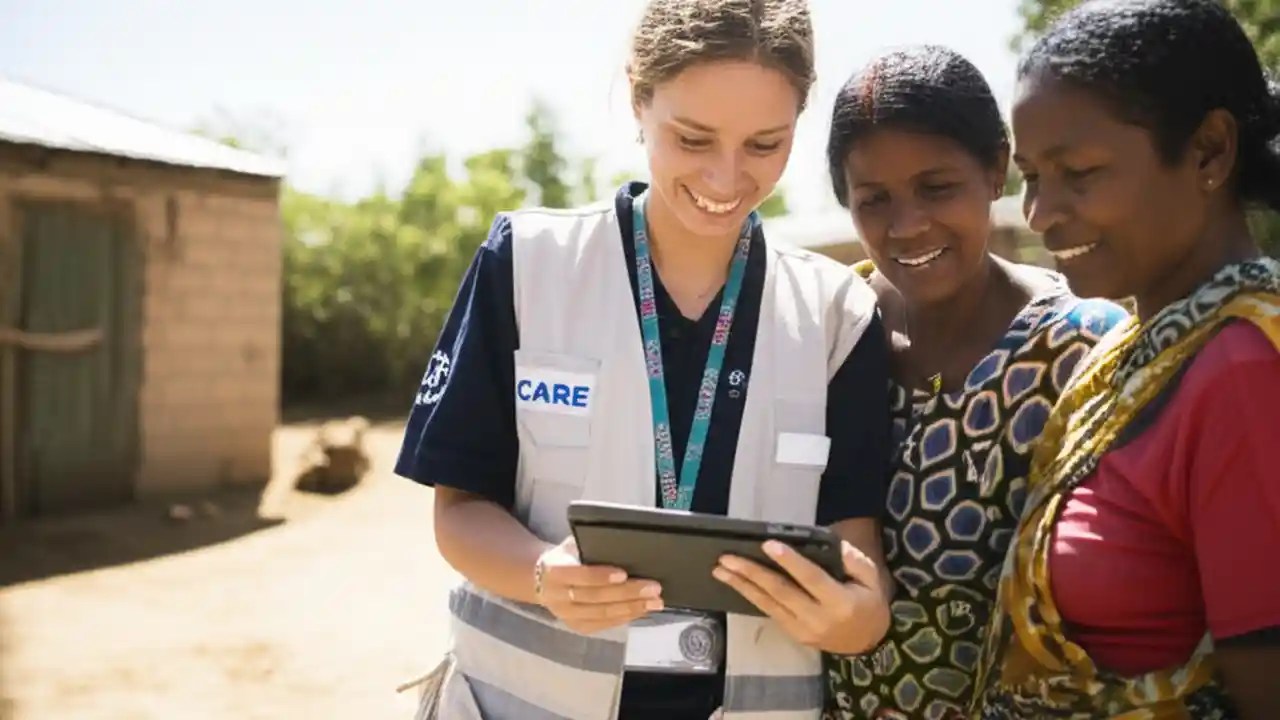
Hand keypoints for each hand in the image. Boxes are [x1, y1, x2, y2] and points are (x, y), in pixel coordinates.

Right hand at [535, 536, 663, 634]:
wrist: (539, 578)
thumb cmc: (565, 556)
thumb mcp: (570, 545)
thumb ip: (590, 546)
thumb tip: (624, 543)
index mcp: (555, 571)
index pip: (581, 575)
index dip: (602, 576)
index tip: (625, 573)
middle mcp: (558, 596)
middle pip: (596, 598)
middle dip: (628, 594)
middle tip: (654, 588)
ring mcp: (566, 615)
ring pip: (602, 614)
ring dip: (632, 608)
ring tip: (655, 602)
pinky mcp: (576, 626)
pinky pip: (603, 625)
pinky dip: (624, 618)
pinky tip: (642, 610)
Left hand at [712, 539, 888, 653]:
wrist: (868, 641)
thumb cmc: (868, 601)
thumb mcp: (870, 576)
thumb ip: (850, 558)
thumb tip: (823, 541)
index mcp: (841, 602)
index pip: (811, 579)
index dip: (789, 561)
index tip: (767, 544)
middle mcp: (818, 618)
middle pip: (780, 592)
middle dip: (751, 573)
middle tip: (727, 557)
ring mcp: (803, 630)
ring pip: (768, 604)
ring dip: (742, 585)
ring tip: (720, 570)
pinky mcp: (794, 635)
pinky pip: (769, 613)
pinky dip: (750, 597)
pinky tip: (735, 583)